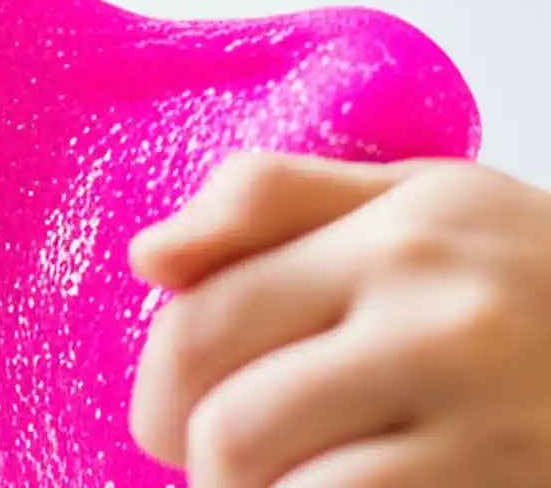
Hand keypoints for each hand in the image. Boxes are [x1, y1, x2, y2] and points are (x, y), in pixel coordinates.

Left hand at [129, 154, 550, 486]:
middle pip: (230, 425)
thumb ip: (270, 202)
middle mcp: (440, 327)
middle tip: (204, 467)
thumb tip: (148, 256)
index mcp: (398, 237)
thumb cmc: (528, 273)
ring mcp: (484, 429)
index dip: (156, 388)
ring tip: (275, 484)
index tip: (164, 416)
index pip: (203, 319)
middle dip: (191, 463)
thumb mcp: (413, 200)